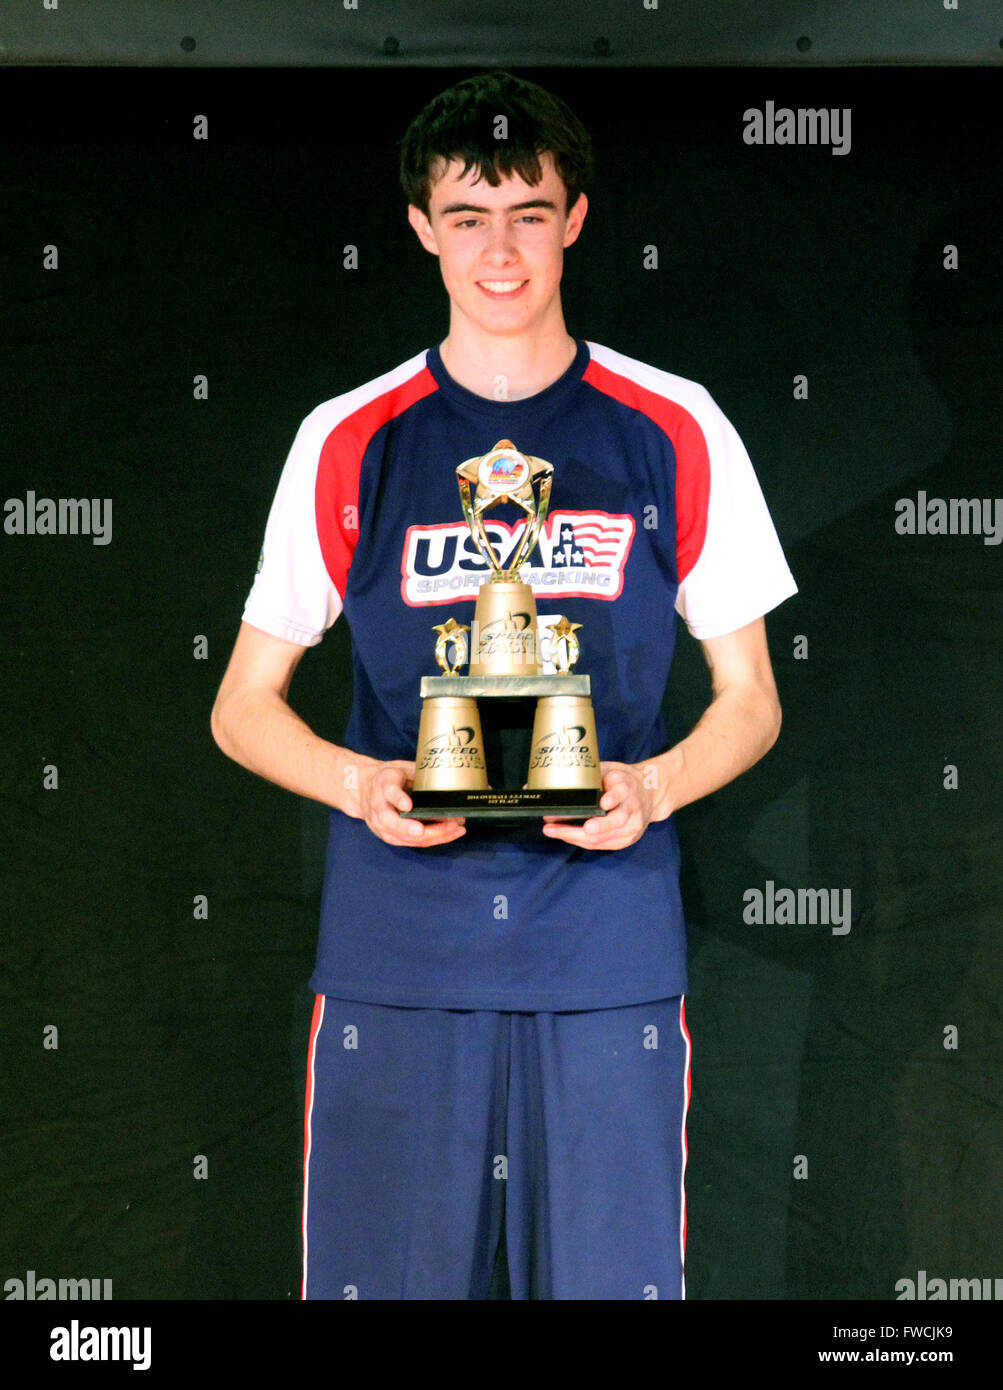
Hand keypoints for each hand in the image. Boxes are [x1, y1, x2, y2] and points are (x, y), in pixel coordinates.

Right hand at [354, 758, 465, 847]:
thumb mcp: (402, 768)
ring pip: (402, 836)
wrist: (364, 788)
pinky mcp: (388, 835)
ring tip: (453, 830)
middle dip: (409, 828)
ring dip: (429, 836)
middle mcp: (378, 806)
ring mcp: (380, 824)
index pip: (389, 791)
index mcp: (383, 783)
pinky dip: (430, 840)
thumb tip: (448, 783)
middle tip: (427, 830)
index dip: (398, 799)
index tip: (408, 805)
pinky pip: (409, 842)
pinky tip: (448, 835)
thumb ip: (418, 775)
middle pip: (390, 821)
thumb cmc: (389, 777)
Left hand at [540, 761, 664, 850]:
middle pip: (612, 822)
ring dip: (575, 837)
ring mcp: (632, 827)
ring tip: (553, 831)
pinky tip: (566, 836)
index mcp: (627, 787)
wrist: (649, 793)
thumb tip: (542, 783)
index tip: (603, 802)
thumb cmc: (622, 780)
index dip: (612, 798)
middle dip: (583, 828)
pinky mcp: (627, 840)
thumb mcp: (608, 770)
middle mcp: (632, 809)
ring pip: (602, 838)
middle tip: (558, 828)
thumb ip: (587, 776)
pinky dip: (582, 841)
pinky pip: (602, 844)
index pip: (620, 793)